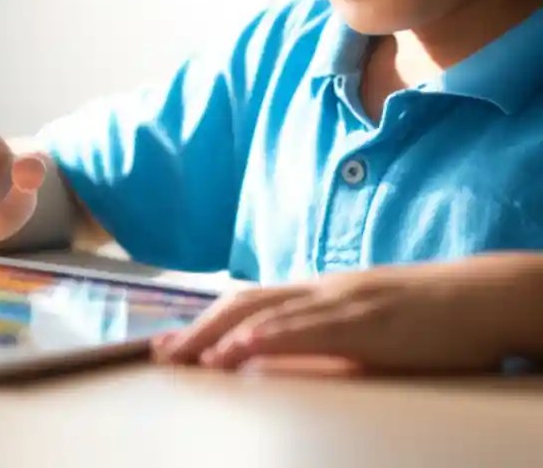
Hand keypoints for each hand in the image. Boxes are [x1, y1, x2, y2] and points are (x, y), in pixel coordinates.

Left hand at [151, 257, 532, 374]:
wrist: (489, 296)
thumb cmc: (431, 316)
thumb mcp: (366, 325)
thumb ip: (322, 336)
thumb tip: (278, 361)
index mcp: (320, 291)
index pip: (249, 301)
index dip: (205, 321)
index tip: (171, 344)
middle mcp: (323, 289)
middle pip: (244, 302)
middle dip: (198, 330)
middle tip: (160, 355)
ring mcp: (344, 301)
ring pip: (268, 312)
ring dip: (220, 335)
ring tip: (186, 357)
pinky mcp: (369, 320)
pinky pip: (309, 327)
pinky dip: (269, 337)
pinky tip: (241, 349)